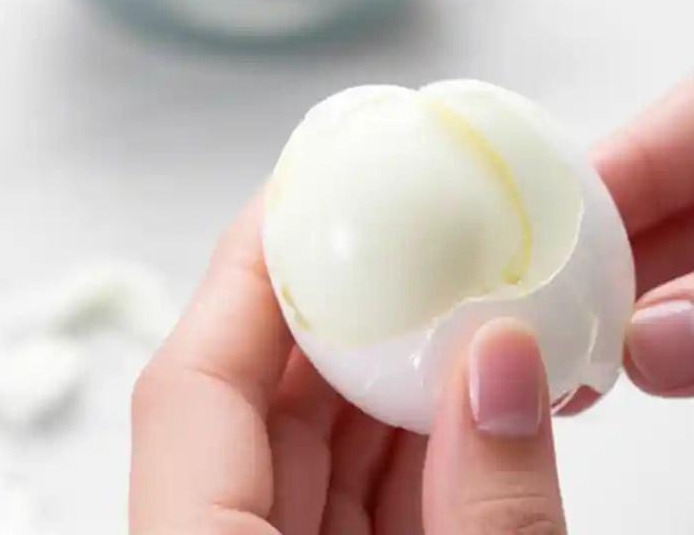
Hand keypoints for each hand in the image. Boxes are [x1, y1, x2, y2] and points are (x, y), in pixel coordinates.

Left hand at [129, 197, 567, 533]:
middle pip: (249, 407)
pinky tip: (469, 402)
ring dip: (383, 380)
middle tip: (406, 229)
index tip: (308, 189)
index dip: (249, 272)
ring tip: (459, 303)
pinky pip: (345, 509)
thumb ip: (492, 510)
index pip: (190, 386)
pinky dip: (408, 455)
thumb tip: (503, 358)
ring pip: (302, 456)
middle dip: (337, 314)